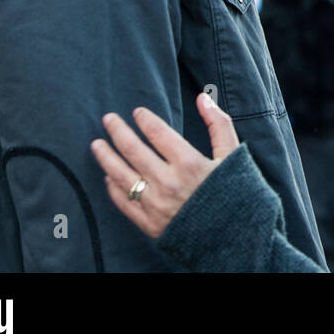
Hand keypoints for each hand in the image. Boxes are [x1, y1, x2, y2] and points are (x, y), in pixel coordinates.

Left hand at [90, 92, 239, 239]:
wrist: (236, 236)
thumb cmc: (236, 191)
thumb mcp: (232, 154)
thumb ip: (218, 123)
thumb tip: (203, 97)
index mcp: (189, 163)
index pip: (158, 133)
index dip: (145, 119)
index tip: (137, 112)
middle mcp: (169, 183)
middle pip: (133, 150)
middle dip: (118, 131)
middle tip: (108, 119)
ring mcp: (156, 205)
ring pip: (121, 176)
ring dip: (106, 157)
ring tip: (96, 144)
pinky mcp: (150, 224)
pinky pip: (124, 203)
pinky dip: (113, 187)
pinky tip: (108, 175)